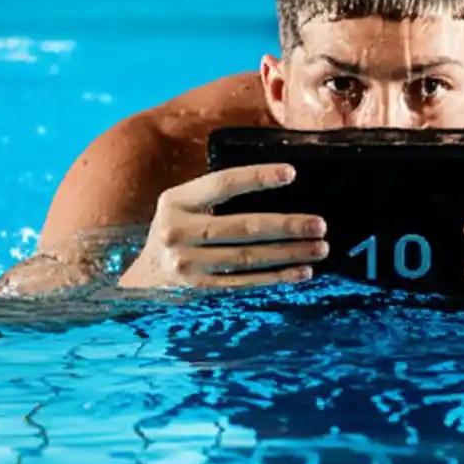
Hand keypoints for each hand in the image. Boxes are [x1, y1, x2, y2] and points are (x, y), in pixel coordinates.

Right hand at [118, 163, 327, 290]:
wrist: (143, 277)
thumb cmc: (176, 229)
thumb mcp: (183, 205)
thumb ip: (215, 194)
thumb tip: (277, 182)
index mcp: (175, 200)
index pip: (222, 183)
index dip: (257, 177)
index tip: (291, 174)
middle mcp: (177, 231)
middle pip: (242, 226)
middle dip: (286, 226)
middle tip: (320, 225)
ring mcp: (186, 264)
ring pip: (248, 257)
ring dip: (289, 253)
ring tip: (319, 248)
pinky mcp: (199, 289)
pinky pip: (244, 282)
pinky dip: (276, 277)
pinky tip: (301, 271)